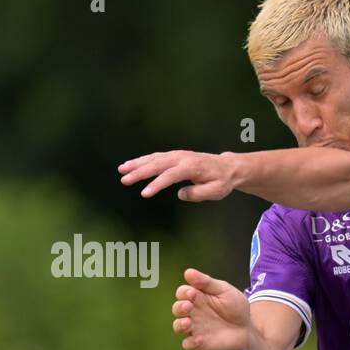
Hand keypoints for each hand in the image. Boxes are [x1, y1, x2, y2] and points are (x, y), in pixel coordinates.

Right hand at [119, 150, 237, 200]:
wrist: (227, 167)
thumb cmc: (222, 181)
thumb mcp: (216, 191)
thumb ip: (198, 194)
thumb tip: (180, 194)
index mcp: (192, 167)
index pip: (170, 176)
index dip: (156, 185)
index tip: (144, 194)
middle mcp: (182, 158)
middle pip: (157, 164)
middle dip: (139, 172)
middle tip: (124, 180)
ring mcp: (177, 155)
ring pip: (153, 158)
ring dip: (136, 164)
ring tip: (121, 170)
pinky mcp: (174, 155)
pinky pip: (155, 157)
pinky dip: (142, 160)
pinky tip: (131, 165)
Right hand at [171, 268, 251, 349]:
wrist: (246, 330)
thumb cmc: (235, 308)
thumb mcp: (225, 291)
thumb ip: (207, 283)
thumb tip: (188, 272)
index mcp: (197, 297)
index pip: (183, 293)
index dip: (184, 292)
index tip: (192, 292)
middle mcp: (192, 312)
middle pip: (177, 308)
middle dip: (179, 307)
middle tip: (188, 305)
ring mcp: (194, 328)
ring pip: (178, 326)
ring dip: (179, 324)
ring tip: (187, 322)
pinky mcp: (199, 343)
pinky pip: (188, 344)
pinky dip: (190, 342)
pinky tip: (198, 339)